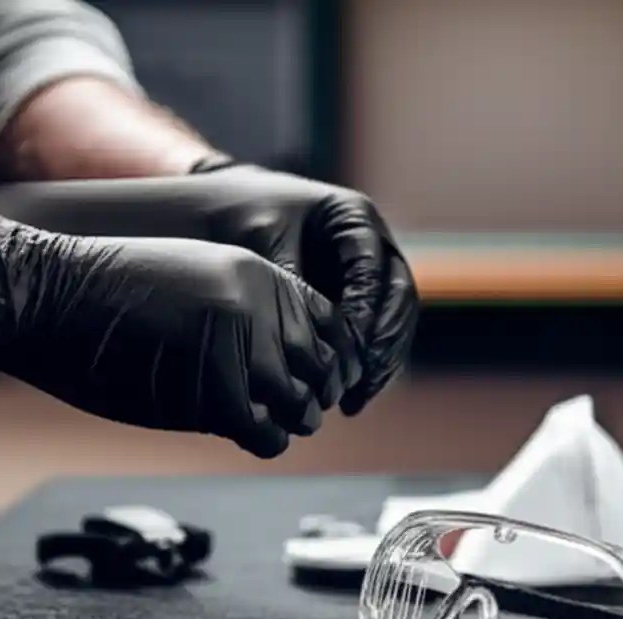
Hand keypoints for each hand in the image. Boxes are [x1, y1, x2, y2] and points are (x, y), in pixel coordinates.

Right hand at [0, 167, 418, 414]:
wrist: (51, 297)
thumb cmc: (112, 291)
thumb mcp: (200, 275)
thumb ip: (250, 308)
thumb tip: (292, 356)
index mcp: (261, 276)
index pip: (334, 326)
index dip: (329, 359)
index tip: (312, 376)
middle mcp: (260, 308)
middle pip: (323, 369)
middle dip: (310, 393)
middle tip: (287, 405)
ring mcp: (241, 348)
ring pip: (302, 405)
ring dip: (289, 420)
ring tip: (263, 418)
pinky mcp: (215, 392)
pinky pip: (268, 433)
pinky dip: (264, 440)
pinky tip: (243, 432)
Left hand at [186, 163, 416, 414]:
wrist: (224, 214)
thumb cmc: (239, 218)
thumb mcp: (260, 243)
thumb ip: (290, 285)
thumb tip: (310, 340)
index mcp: (354, 218)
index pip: (375, 271)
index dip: (366, 314)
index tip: (347, 352)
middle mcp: (373, 245)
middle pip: (399, 298)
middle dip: (384, 344)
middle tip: (362, 382)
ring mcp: (371, 274)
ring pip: (394, 323)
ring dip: (381, 363)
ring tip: (355, 400)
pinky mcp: (359, 302)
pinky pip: (375, 338)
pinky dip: (366, 368)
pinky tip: (350, 401)